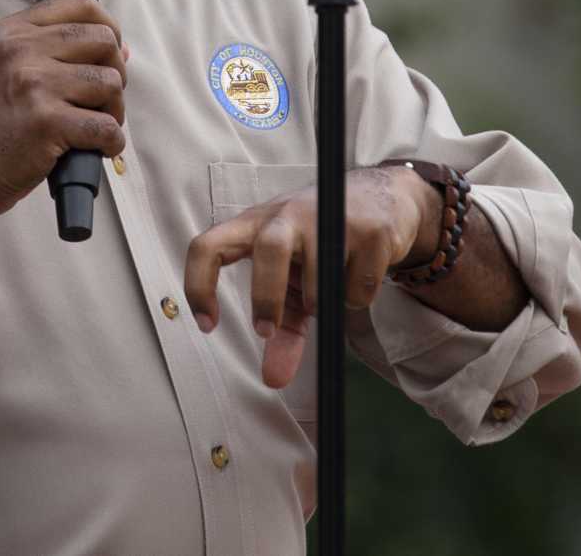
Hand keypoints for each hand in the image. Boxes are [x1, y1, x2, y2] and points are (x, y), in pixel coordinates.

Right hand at [0, 0, 128, 227]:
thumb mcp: (3, 69)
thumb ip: (53, 54)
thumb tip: (120, 50)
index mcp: (13, 31)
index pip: (80, 4)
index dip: (108, 27)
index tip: (109, 53)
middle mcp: (22, 50)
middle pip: (104, 41)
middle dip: (116, 73)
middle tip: (102, 100)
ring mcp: (34, 84)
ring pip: (110, 83)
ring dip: (113, 111)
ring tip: (94, 128)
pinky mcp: (46, 122)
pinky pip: (106, 127)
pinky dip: (111, 143)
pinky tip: (97, 150)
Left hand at [182, 166, 438, 388]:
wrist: (382, 200)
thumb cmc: (321, 244)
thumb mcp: (294, 283)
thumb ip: (282, 330)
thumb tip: (273, 380)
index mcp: (256, 225)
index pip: (210, 244)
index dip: (199, 284)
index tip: (207, 326)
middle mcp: (288, 214)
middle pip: (269, 249)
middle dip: (266, 296)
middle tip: (267, 331)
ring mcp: (331, 217)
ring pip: (320, 277)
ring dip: (324, 300)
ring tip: (331, 286)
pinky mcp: (371, 230)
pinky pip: (358, 287)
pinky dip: (357, 297)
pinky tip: (360, 274)